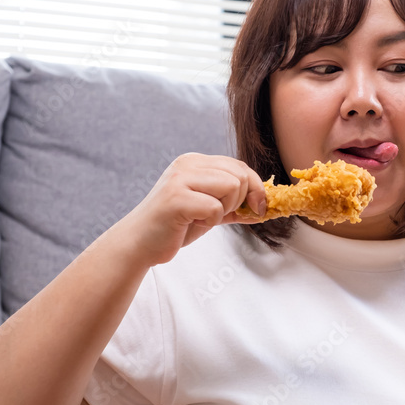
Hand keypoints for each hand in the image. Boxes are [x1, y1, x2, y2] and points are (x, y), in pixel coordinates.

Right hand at [115, 153, 266, 266]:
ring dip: (225, 209)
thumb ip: (233, 204)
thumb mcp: (209, 210)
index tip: (257, 208)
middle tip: (219, 214)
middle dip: (240, 200)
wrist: (140, 243)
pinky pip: (216, 207)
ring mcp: (180, 178)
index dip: (255, 188)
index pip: (239, 166)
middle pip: (240, 174)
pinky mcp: (176, 198)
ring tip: (204, 217)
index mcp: (195, 161)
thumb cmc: (174, 226)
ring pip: (232, 186)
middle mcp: (188, 163)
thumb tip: (264, 207)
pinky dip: (211, 221)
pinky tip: (193, 222)